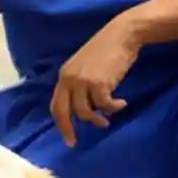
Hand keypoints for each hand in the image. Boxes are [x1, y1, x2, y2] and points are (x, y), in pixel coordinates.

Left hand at [50, 17, 141, 146]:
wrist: (122, 34)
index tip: (67, 137)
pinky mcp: (99, 83)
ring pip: (85, 112)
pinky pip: (104, 106)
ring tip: (107, 120)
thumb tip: (83, 110)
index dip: (60, 122)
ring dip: (97, 120)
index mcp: (64, 75)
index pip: (56, 104)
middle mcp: (69, 79)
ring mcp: (83, 81)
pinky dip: (113, 108)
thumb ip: (80, 85)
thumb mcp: (86, 67)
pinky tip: (121, 104)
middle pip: (64, 112)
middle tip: (74, 142)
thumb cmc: (107, 50)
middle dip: (68, 129)